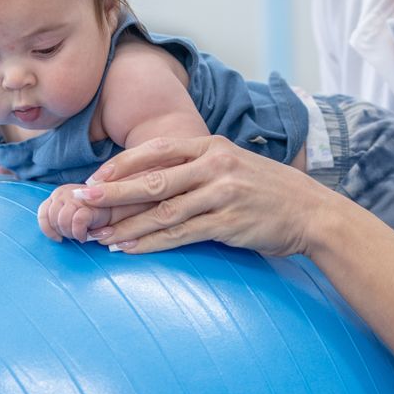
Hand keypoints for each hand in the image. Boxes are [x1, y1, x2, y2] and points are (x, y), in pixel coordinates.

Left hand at [37, 184, 106, 240]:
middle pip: (52, 219)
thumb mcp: (70, 213)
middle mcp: (65, 191)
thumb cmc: (92, 216)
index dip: (48, 229)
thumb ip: (58, 216)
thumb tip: (51, 233)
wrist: (117, 210)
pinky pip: (77, 221)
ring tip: (79, 235)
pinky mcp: (89, 205)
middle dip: (62, 232)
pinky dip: (79, 232)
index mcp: (59, 193)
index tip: (57, 238)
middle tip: (73, 235)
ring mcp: (77, 197)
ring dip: (70, 233)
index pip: (43, 213)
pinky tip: (84, 236)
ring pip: (62, 220)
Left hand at [70, 136, 331, 256]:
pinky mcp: (229, 223)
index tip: (94, 178)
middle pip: (153, 180)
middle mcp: (215, 165)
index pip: (156, 150)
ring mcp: (222, 194)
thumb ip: (197, 166)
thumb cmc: (268, 190)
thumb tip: (151, 179)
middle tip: (81, 200)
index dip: (121, 164)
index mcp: (212, 145)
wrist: (313, 212)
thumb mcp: (233, 164)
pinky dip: (152, 243)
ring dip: (127, 225)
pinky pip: (181, 234)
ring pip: (163, 211)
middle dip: (113, 192)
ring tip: (99, 235)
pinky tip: (130, 249)